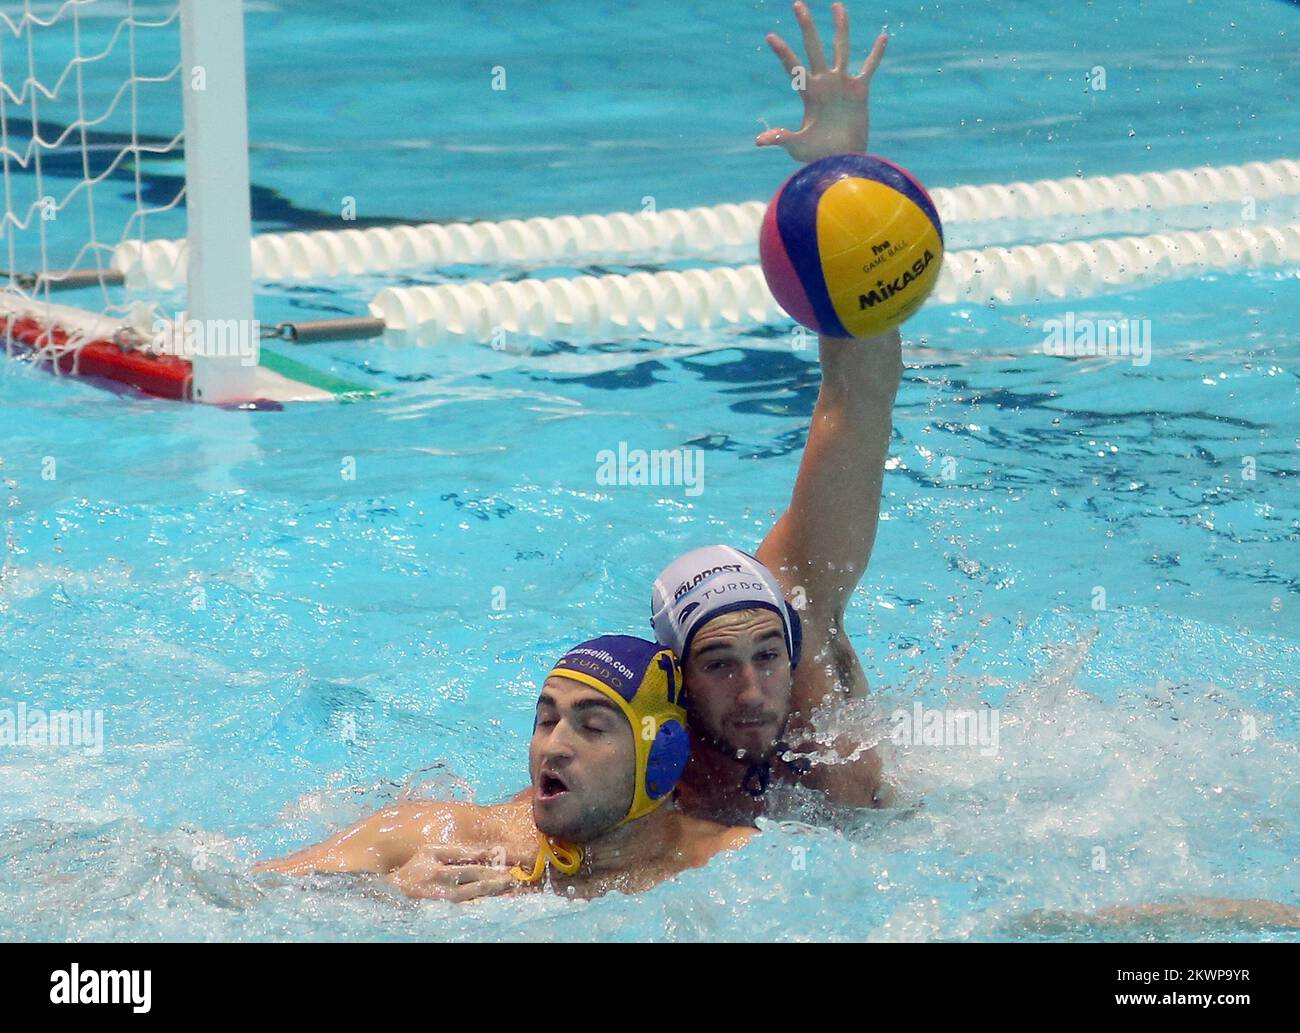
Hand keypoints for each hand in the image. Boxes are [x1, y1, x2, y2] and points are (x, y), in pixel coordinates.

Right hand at [386, 845, 518, 901]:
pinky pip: (465, 907)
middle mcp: (438, 879)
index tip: (507, 863)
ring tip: (508, 888)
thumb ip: (458, 850)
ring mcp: (440, 897)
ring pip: (472, 895)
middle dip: (496, 877)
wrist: (391, 891)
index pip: (470, 860)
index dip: (491, 861)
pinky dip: (481, 904)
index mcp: (436, 861)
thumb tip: (487, 851)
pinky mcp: (440, 909)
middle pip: (474, 878)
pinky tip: (493, 902)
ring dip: (492, 891)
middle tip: (513, 876)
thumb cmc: (415, 868)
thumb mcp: (432, 852)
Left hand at [756, 2, 887, 163]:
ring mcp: (842, 84)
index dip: (783, 52)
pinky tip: (883, 38)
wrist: (842, 162)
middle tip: (798, 4)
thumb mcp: (798, 147)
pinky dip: (876, 54)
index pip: (793, 67)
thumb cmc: (818, 156)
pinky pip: (869, 68)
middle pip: (814, 48)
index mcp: (809, 93)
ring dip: (840, 28)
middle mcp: (824, 83)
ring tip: (837, 6)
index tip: (770, 36)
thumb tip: (759, 142)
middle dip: (806, 27)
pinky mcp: (860, 91)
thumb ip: (782, 138)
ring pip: (842, 48)